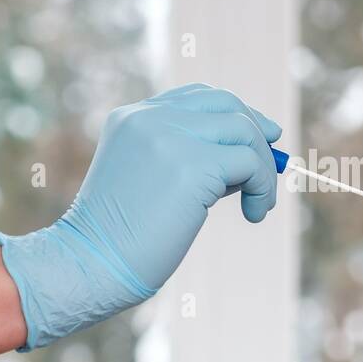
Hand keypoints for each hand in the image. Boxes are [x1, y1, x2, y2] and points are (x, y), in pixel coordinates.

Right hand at [0, 83, 281, 349]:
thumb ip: (188, 158)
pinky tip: (254, 214)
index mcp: (132, 117)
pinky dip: (263, 187)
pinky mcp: (193, 165)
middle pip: (226, 105)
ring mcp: (171, 137)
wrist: (91, 264)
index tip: (259, 137)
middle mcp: (149, 118)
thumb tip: (249, 155)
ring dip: (262, 169)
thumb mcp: (150, 182)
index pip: (197, 97)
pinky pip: (251, 162)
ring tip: (259, 204)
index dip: (234, 114)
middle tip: (271, 167)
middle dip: (257, 133)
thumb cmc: (120, 239)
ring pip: (244, 131)